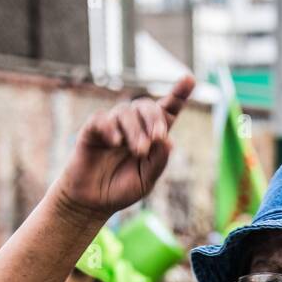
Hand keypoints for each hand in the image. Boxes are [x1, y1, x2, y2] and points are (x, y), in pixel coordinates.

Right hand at [53, 75, 194, 218]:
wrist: (93, 203)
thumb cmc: (121, 189)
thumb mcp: (147, 180)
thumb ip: (158, 161)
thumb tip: (168, 140)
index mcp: (151, 136)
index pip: (167, 110)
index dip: (178, 94)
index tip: (189, 79)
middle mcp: (132, 126)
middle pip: (146, 106)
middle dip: (155, 118)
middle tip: (157, 138)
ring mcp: (112, 126)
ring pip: (125, 111)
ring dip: (135, 130)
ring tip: (139, 151)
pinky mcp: (92, 131)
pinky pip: (101, 119)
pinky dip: (110, 127)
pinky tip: (116, 142)